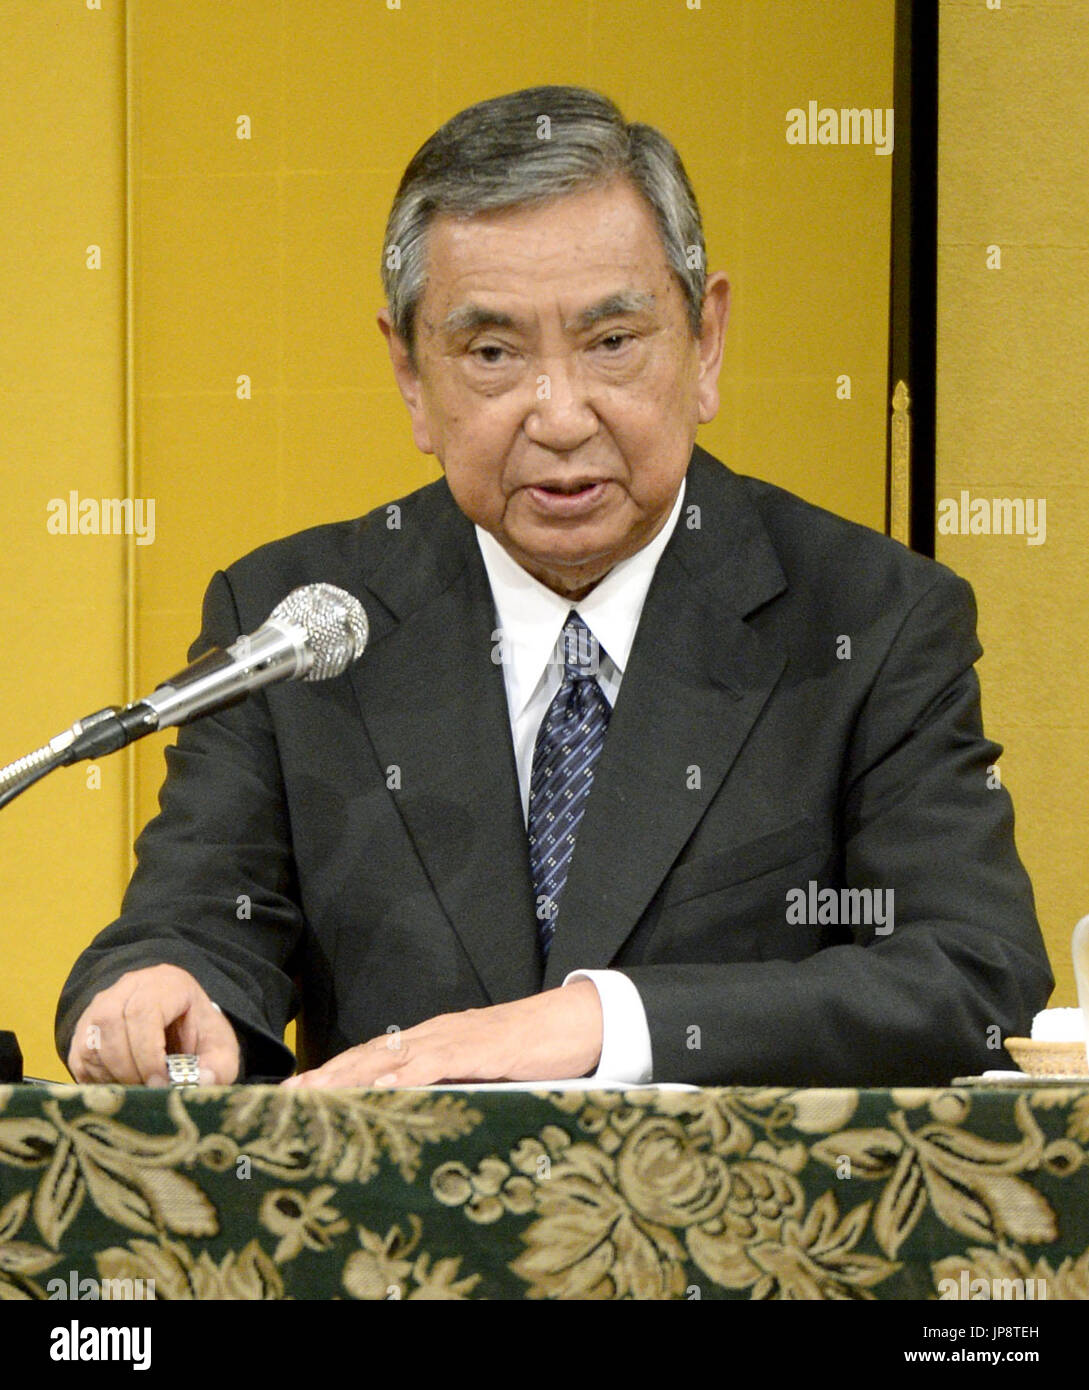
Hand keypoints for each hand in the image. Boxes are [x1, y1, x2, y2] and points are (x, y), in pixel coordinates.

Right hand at [67, 964, 240, 1085]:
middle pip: (111, 1022)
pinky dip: (97, 1079)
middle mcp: (127, 987)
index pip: (143, 1011)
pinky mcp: (84, 1030)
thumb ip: (219, 1067)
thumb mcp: (219, 1048)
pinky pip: (80, 1057)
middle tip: (146, 1091)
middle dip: (128, 1066)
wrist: (179, 1025)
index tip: (160, 1082)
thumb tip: (204, 1082)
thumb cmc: (197, 1035)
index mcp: (166, 984)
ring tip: (136, 1090)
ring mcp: (100, 1006)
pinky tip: (121, 1086)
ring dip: (111, 1074)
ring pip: (90, 1040)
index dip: (147, 1052)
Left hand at [282, 981, 603, 1088]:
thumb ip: (451, 1081)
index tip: (300, 1092)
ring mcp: (456, 1039)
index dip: (335, 1073)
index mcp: (434, 1039)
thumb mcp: (482, 1069)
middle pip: (370, 1055)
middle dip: (327, 1076)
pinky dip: (404, 1077)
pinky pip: (435, 1063)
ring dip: (350, 1077)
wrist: (576, 1022)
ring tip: (316, 1096)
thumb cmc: (533, 1049)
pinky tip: (381, 1089)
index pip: (374, 1056)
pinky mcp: (479, 1050)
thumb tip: (418, 1108)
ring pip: (392, 1058)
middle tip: (288, 1097)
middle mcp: (436, 1034)